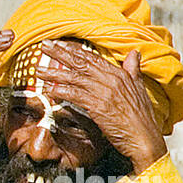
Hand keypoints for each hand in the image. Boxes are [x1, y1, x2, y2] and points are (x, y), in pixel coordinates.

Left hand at [36, 41, 166, 172]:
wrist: (144, 137)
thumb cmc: (140, 117)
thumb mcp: (138, 88)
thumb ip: (133, 70)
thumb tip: (134, 53)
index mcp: (119, 74)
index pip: (92, 58)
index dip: (74, 50)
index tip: (60, 44)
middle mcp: (111, 79)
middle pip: (81, 63)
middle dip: (60, 53)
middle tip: (44, 46)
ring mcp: (104, 92)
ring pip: (75, 78)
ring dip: (54, 73)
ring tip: (38, 70)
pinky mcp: (98, 106)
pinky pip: (75, 95)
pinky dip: (61, 91)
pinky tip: (48, 90)